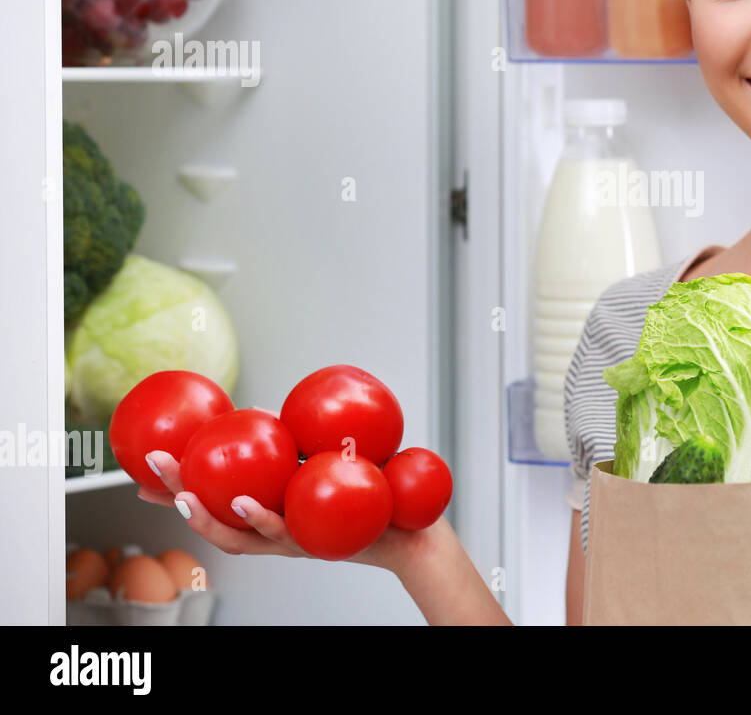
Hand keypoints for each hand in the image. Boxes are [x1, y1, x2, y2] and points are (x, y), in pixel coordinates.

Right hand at [137, 450, 435, 576]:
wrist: (409, 529)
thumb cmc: (365, 493)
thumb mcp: (319, 460)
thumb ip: (290, 442)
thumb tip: (256, 407)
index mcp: (267, 512)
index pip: (211, 503)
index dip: (174, 491)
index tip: (140, 472)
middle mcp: (271, 532)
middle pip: (212, 520)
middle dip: (176, 498)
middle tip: (145, 474)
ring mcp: (290, 541)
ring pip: (237, 535)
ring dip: (206, 517)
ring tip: (181, 496)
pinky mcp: (315, 543)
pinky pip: (281, 533)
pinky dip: (258, 518)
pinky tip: (241, 502)